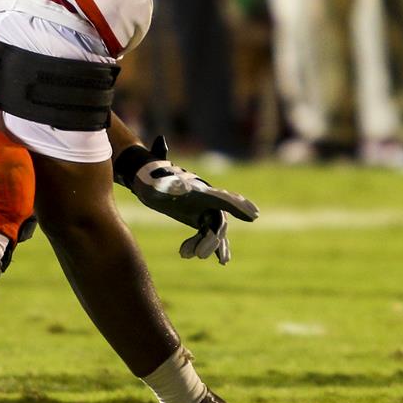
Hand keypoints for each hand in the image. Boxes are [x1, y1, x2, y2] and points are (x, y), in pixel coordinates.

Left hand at [124, 137, 257, 265]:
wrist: (148, 181)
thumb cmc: (152, 177)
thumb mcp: (154, 175)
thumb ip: (161, 164)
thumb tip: (161, 142)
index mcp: (200, 190)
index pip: (221, 199)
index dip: (238, 207)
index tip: (254, 215)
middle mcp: (207, 200)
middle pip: (217, 222)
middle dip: (210, 239)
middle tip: (200, 254)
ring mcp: (205, 210)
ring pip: (213, 232)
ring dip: (207, 245)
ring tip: (193, 255)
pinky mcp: (200, 219)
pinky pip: (211, 235)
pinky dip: (217, 247)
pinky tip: (223, 260)